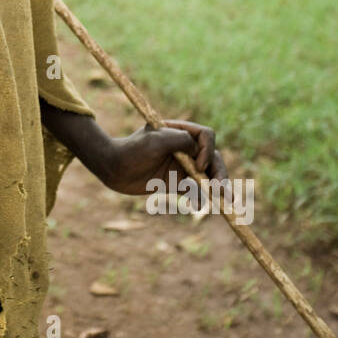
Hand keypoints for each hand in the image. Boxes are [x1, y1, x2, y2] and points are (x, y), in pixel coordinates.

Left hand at [106, 118, 227, 196]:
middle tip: (223, 191)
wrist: (113, 168)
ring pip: (208, 176)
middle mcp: (185, 148)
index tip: (197, 165)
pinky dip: (200, 198)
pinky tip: (199, 206)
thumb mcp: (155, 140)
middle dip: (220, 173)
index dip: (207, 150)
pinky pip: (195, 190)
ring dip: (217, 188)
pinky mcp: (176, 182)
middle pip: (212, 158)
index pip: (206, 136)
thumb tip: (199, 151)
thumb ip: (179, 140)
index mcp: (181, 132)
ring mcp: (182, 165)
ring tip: (225, 202)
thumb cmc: (132, 150)